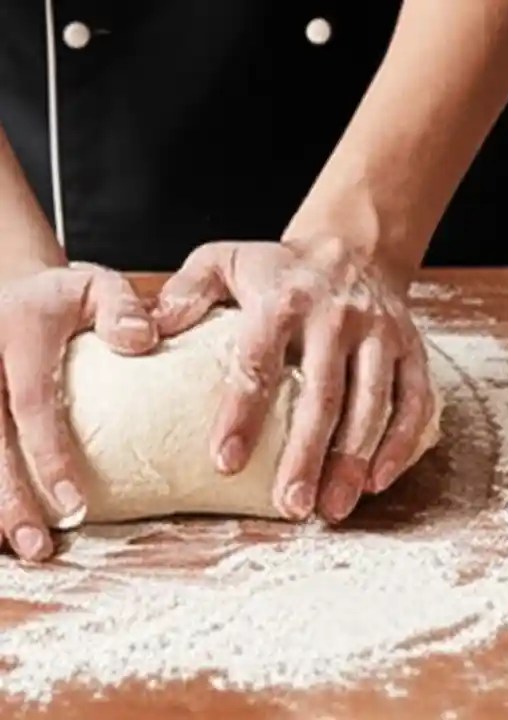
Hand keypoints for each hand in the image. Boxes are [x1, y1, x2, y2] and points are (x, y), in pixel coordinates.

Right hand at [0, 265, 158, 560]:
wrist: (10, 290)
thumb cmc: (67, 301)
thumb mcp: (100, 287)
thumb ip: (122, 309)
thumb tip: (141, 341)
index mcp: (18, 331)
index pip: (31, 402)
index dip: (48, 455)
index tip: (73, 503)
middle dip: (9, 497)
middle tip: (38, 545)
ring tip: (22, 550)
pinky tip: (2, 529)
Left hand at [152, 238, 434, 523]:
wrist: (355, 245)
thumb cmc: (280, 269)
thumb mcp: (224, 260)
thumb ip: (185, 292)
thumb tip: (148, 332)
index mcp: (285, 299)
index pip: (259, 361)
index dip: (243, 414)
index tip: (225, 462)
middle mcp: (338, 318)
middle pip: (323, 394)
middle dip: (307, 454)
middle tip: (291, 507)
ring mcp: (381, 335)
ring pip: (372, 404)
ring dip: (353, 460)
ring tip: (332, 508)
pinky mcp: (412, 350)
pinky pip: (414, 401)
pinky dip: (400, 443)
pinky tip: (377, 481)